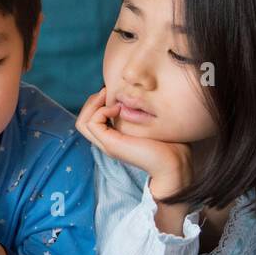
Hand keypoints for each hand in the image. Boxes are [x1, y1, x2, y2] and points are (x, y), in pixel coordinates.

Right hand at [76, 88, 191, 193]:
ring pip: (82, 122)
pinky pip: (91, 123)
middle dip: (92, 101)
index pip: (91, 118)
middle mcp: (107, 141)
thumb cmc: (167, 143)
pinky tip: (118, 109)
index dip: (98, 102)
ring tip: (110, 99)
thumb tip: (129, 96)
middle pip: (82, 120)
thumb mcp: (148, 123)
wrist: (173, 163)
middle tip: (107, 92)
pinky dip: (101, 111)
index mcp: (114, 137)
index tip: (114, 92)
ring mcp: (107, 143)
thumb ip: (136, 113)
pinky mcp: (110, 144)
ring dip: (93, 105)